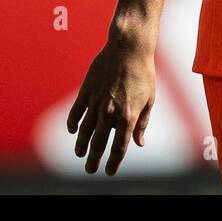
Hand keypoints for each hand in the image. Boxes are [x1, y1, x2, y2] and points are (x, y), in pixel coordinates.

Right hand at [66, 34, 156, 175]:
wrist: (129, 48)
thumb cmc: (143, 73)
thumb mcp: (149, 99)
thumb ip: (142, 123)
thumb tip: (139, 143)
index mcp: (128, 116)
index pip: (119, 147)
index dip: (114, 163)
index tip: (109, 172)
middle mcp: (110, 112)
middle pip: (98, 143)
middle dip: (93, 160)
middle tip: (90, 170)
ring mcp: (96, 101)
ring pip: (84, 130)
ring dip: (81, 145)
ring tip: (79, 154)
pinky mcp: (86, 90)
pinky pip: (76, 111)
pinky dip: (72, 123)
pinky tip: (72, 130)